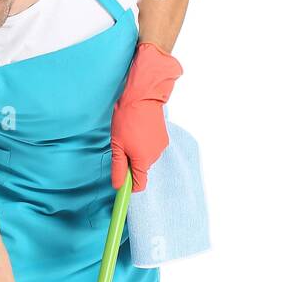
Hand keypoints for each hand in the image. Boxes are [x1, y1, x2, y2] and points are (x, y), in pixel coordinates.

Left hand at [110, 41, 182, 191]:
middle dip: (131, 164)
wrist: (143, 96)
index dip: (129, 185)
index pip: (139, 185)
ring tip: (130, 135)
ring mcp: (161, 147)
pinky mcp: (163, 138)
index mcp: (143, 161)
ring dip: (137, 152)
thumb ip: (119, 168)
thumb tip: (118, 186)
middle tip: (121, 146)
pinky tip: (139, 131)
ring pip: (146, 159)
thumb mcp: (117, 145)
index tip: (121, 179)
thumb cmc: (127, 119)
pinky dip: (144, 144)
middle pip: (141, 171)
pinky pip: (151, 148)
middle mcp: (155, 156)